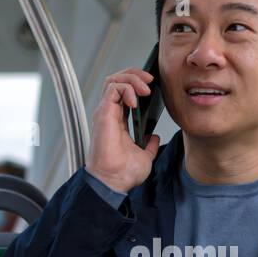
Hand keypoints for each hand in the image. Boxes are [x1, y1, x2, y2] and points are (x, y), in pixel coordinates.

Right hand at [88, 67, 160, 193]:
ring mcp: (105, 112)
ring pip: (114, 80)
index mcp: (117, 121)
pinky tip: (137, 100)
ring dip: (132, 78)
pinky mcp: (104, 113)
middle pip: (117, 80)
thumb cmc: (122, 173)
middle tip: (151, 80)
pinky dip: (126, 88)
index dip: (137, 83)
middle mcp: (109, 114)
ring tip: (146, 88)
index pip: (123, 91)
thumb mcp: (144, 156)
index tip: (153, 86)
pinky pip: (113, 89)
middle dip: (135, 74)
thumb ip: (148, 145)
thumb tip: (154, 137)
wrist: (114, 182)